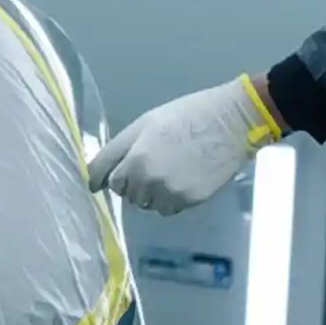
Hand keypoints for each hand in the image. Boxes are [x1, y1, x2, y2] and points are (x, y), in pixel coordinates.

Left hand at [88, 76, 282, 215]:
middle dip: (134, 182)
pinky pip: (168, 208)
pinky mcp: (190, 201)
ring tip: (169, 170)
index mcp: (135, 159)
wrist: (232, 122)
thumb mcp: (144, 124)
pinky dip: (170, 199)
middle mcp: (150, 181)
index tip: (122, 171)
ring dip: (151, 193)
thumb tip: (94, 180)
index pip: (109, 182)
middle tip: (153, 162)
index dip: (114, 174)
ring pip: (147, 204)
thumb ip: (115, 151)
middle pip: (127, 194)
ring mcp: (171, 193)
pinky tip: (182, 179)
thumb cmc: (185, 116)